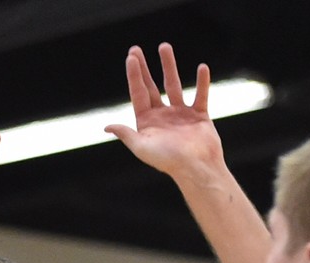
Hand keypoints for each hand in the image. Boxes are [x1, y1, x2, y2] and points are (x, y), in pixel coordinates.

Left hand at [106, 43, 224, 179]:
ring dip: (169, 66)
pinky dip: (202, 82)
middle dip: (144, 68)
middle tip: (136, 50)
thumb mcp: (142, 148)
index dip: (134, 75)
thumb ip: (126, 135)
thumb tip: (106, 127)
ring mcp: (180, 114)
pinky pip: (200, 94)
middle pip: (151, 86)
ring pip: (173, 85)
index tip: (131, 57)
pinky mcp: (199, 115)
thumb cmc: (168, 161)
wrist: (196, 168)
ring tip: (164, 46)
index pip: (138, 93)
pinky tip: (202, 67)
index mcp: (147, 122)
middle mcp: (162, 116)